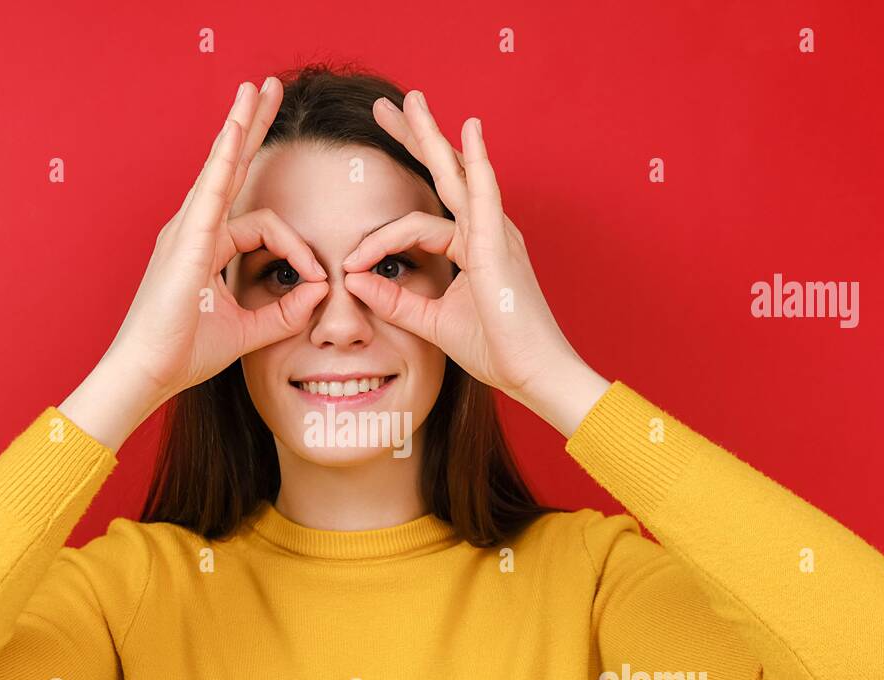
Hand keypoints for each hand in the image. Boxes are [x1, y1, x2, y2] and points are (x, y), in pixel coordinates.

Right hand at [64, 78, 328, 449]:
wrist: (147, 373)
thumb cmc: (185, 354)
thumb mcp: (249, 331)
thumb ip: (286, 312)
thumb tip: (320, 291)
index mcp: (206, 248)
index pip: (264, 228)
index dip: (296, 250)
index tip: (316, 281)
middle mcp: (194, 230)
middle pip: (230, 168)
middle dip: (251, 128)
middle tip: (266, 89)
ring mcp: (187, 229)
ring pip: (222, 167)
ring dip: (241, 125)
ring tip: (257, 88)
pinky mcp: (186, 239)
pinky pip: (211, 188)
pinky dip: (225, 155)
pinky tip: (238, 124)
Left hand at [340, 90, 608, 434]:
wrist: (533, 373)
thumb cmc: (496, 349)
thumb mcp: (431, 321)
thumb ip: (393, 300)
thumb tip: (353, 280)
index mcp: (472, 246)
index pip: (414, 225)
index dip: (376, 241)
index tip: (349, 263)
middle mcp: (485, 230)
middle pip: (443, 174)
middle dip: (414, 139)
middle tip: (385, 106)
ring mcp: (495, 233)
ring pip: (457, 174)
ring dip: (433, 136)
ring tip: (412, 101)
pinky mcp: (498, 246)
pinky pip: (485, 195)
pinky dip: (477, 161)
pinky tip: (470, 130)